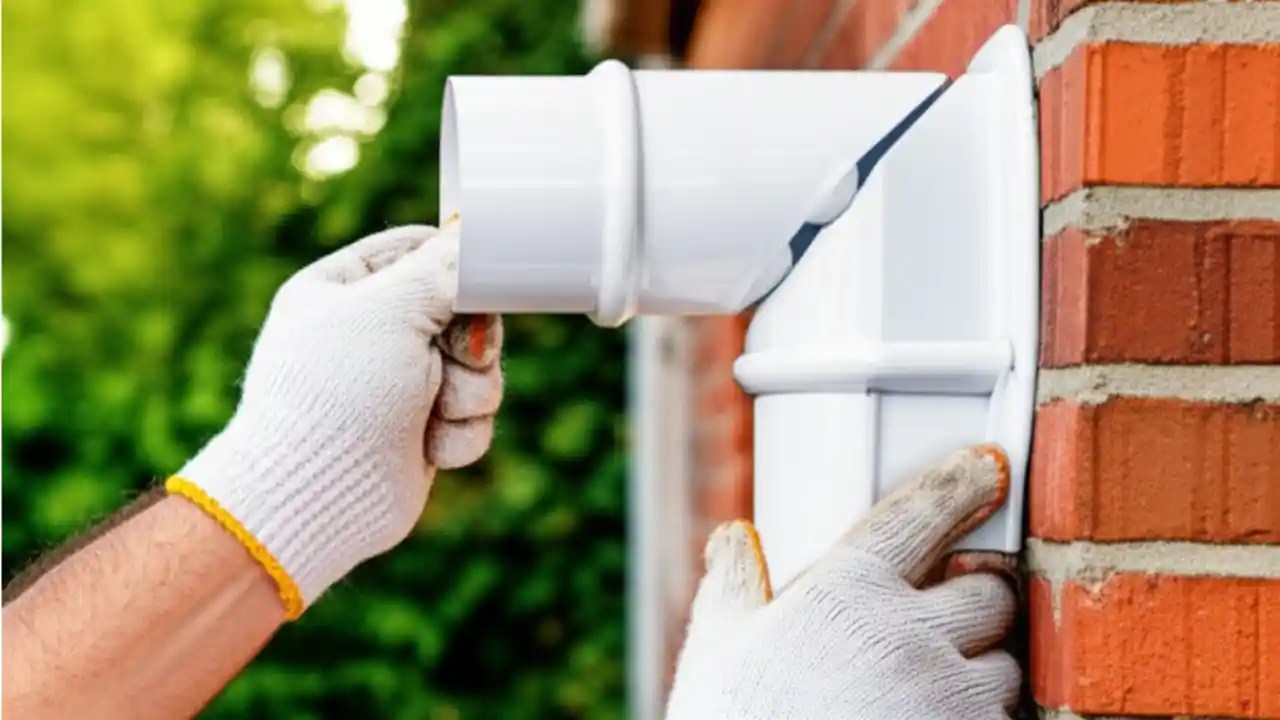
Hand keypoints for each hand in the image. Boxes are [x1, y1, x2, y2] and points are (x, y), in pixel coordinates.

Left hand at [171, 225, 502, 617]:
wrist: (316, 496)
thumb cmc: (337, 394)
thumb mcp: (391, 312)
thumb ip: (441, 270)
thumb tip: (471, 240)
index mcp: (342, 290)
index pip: (415, 250)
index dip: (455, 263)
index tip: (485, 275)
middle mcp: (370, 335)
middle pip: (461, 311)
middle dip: (472, 340)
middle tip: (465, 356)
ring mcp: (397, 386)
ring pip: (478, 369)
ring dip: (471, 392)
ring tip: (439, 412)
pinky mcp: (420, 433)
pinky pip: (472, 418)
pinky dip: (460, 434)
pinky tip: (429, 448)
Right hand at [666, 446, 1018, 719]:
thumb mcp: (716, 650)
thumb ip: (733, 585)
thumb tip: (732, 538)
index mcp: (845, 591)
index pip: (921, 513)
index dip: (963, 482)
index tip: (990, 468)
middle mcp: (909, 633)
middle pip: (989, 590)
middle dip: (973, 601)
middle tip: (941, 619)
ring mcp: (951, 697)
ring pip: (1007, 664)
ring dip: (979, 671)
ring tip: (923, 693)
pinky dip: (980, 719)